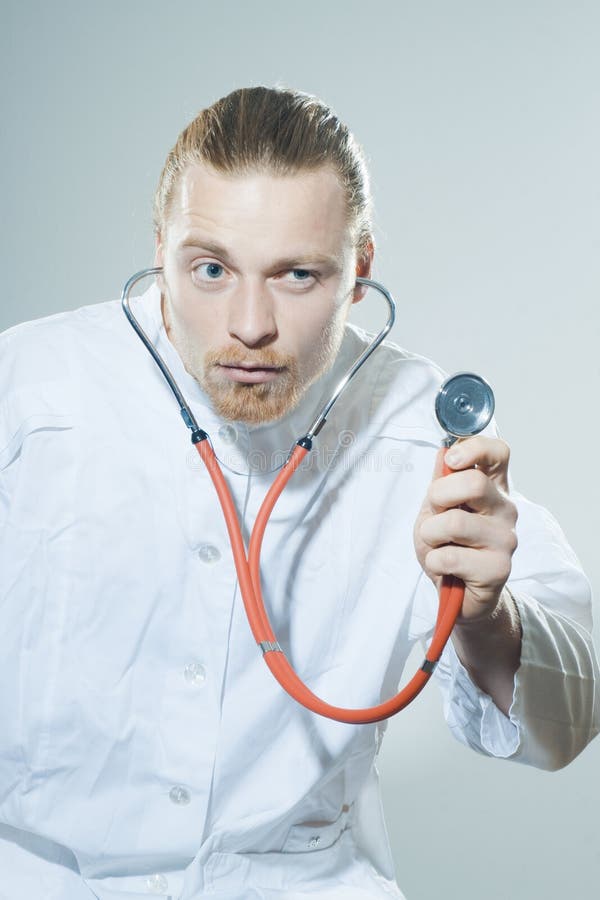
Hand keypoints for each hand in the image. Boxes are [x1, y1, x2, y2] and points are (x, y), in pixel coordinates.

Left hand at [413, 436, 518, 621]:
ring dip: (430, 535)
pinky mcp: (499, 569)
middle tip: (435, 516)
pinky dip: (434, 562)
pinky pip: (449, 557)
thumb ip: (441, 481)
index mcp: (493, 488)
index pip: (498, 453)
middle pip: (473, 483)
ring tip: (438, 546)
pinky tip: (446, 568)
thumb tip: (444, 451)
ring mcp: (506, 539)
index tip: (451, 461)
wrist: (457, 596)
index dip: (474, 448)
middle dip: (438, 498)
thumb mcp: (436, 510)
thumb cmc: (447, 547)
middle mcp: (506, 509)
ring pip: (455, 522)